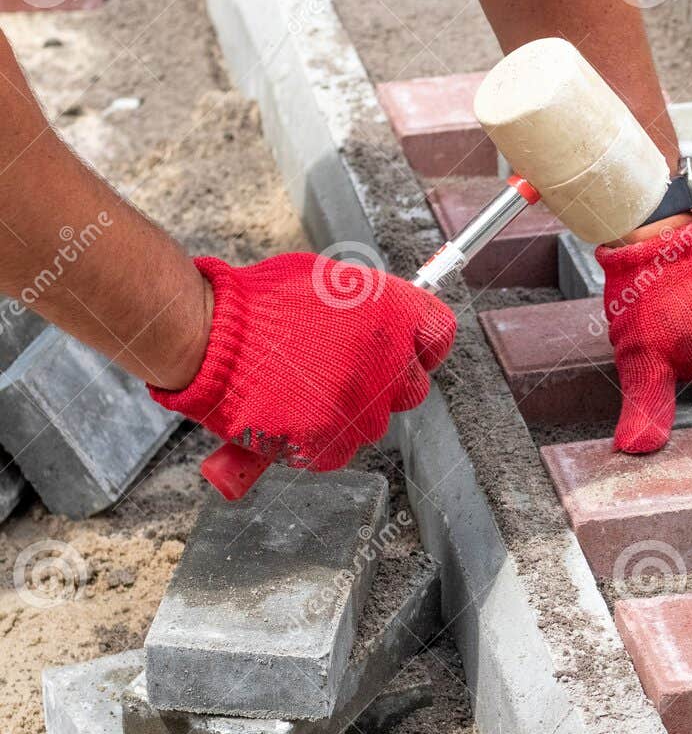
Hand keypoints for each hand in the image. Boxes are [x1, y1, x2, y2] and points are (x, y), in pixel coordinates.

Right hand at [150, 254, 455, 470]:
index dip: (421, 345)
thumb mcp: (327, 281)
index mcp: (394, 313)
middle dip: (385, 384)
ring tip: (299, 389)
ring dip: (346, 413)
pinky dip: (315, 442)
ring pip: (372, 423)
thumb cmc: (258, 301)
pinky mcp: (331, 442)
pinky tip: (287, 415)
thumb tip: (385, 324)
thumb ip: (369, 307)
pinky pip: (337, 451)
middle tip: (341, 372)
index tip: (407, 350)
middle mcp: (389, 363)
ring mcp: (362, 407)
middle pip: (413, 387)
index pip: (439, 335)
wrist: (210, 334)